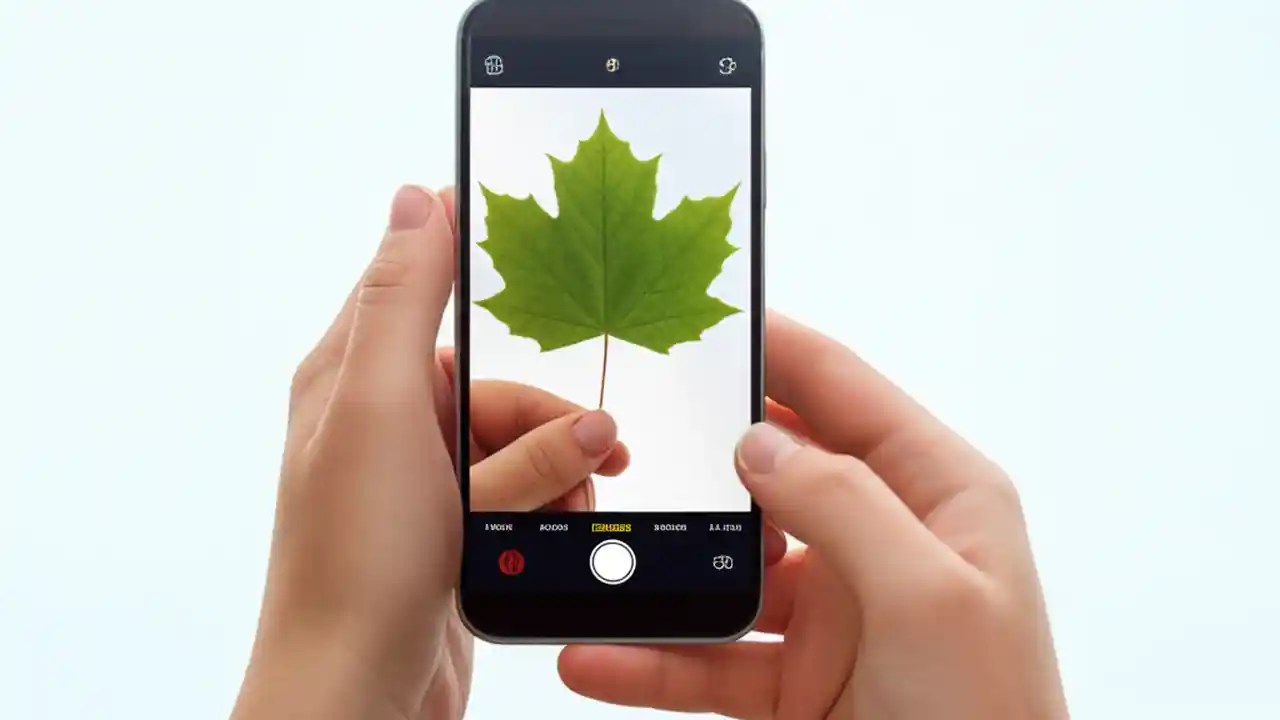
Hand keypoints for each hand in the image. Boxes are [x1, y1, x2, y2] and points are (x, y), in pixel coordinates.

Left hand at [232, 187, 626, 719]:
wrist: (359, 694)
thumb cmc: (353, 559)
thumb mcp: (378, 408)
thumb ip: (402, 301)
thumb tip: (417, 197)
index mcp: (355, 374)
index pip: (422, 280)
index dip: (481, 258)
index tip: (550, 246)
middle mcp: (387, 421)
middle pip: (497, 378)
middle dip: (549, 412)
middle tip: (598, 438)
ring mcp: (424, 481)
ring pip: (523, 440)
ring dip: (560, 466)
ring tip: (582, 498)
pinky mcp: (457, 530)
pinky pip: (526, 494)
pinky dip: (553, 507)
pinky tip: (565, 530)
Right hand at [559, 313, 1067, 718]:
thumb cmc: (990, 717)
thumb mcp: (928, 597)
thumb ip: (842, 503)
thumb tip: (756, 440)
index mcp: (935, 493)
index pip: (842, 391)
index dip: (774, 347)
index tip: (702, 318)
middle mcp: (880, 540)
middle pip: (771, 470)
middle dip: (698, 452)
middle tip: (621, 418)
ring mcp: (835, 611)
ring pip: (727, 569)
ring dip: (662, 567)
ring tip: (594, 554)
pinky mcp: (796, 680)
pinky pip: (709, 656)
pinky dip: (651, 658)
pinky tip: (595, 657)